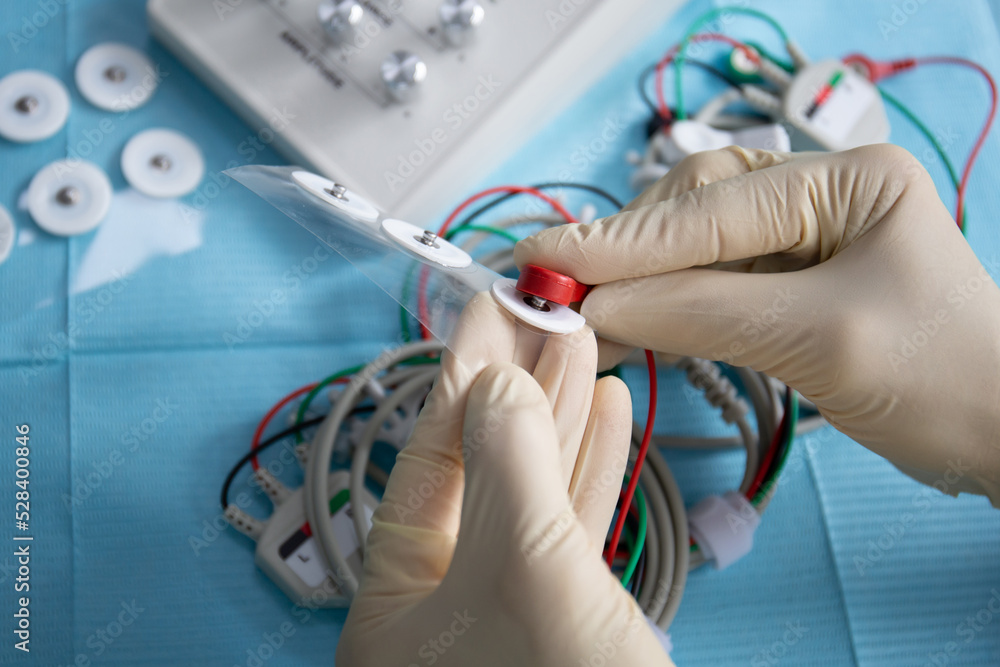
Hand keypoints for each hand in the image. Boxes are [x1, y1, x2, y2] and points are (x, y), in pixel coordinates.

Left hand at [336, 294, 672, 665]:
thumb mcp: (524, 567)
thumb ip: (507, 463)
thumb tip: (498, 384)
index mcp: (394, 607)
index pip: (425, 462)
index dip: (462, 378)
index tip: (492, 312)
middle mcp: (442, 606)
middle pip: (481, 469)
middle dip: (519, 387)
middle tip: (542, 314)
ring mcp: (505, 612)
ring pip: (531, 492)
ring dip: (562, 417)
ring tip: (580, 346)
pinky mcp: (563, 618)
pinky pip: (567, 527)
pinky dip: (589, 468)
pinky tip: (605, 413)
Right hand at [515, 144, 999, 505]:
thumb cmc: (944, 380)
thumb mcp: (820, 340)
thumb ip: (702, 313)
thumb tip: (595, 308)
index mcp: (846, 180)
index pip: (710, 209)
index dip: (619, 242)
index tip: (540, 262)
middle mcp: (816, 194)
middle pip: (690, 212)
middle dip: (623, 256)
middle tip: (550, 291)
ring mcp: (799, 238)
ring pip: (688, 247)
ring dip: (634, 282)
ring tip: (575, 314)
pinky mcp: (784, 283)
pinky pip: (705, 285)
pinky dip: (660, 308)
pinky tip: (621, 327)